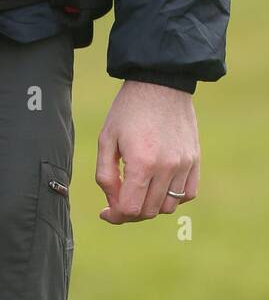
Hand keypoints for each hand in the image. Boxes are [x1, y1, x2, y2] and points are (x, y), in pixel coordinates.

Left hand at [96, 81, 199, 222]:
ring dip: (151, 205)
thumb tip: (113, 203)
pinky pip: (188, 194)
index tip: (106, 211)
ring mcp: (184, 165)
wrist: (159, 83)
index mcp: (141, 163)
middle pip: (149, 212)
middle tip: (119, 199)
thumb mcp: (106, 139)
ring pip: (168, 207)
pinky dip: (173, 197)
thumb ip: (105, 175)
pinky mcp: (195, 160)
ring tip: (139, 189)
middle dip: (130, 212)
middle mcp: (166, 168)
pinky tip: (159, 184)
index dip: (115, 216)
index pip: (130, 209)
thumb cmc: (128, 110)